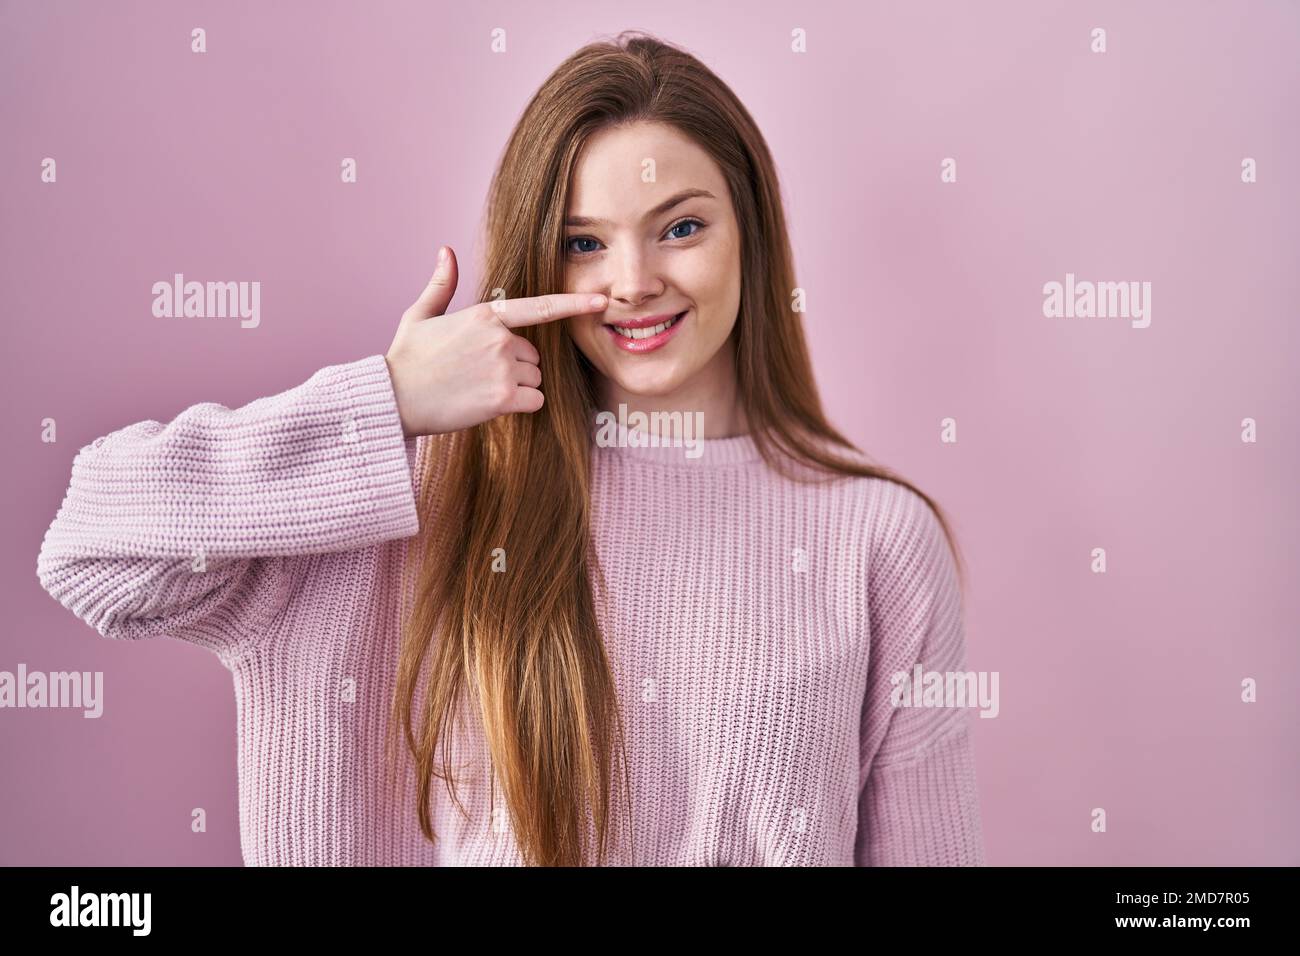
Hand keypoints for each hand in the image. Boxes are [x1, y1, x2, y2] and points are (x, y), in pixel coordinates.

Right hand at [384, 246, 606, 437]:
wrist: (392, 398)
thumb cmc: (406, 359)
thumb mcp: (420, 316)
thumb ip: (441, 285)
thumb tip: (445, 249)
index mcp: (485, 315)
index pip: (539, 307)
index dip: (574, 305)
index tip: (601, 302)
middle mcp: (499, 338)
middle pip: (534, 356)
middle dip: (515, 367)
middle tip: (477, 375)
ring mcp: (504, 368)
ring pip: (535, 380)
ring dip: (517, 389)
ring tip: (479, 390)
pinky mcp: (504, 397)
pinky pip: (535, 402)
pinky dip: (520, 407)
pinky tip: (489, 406)